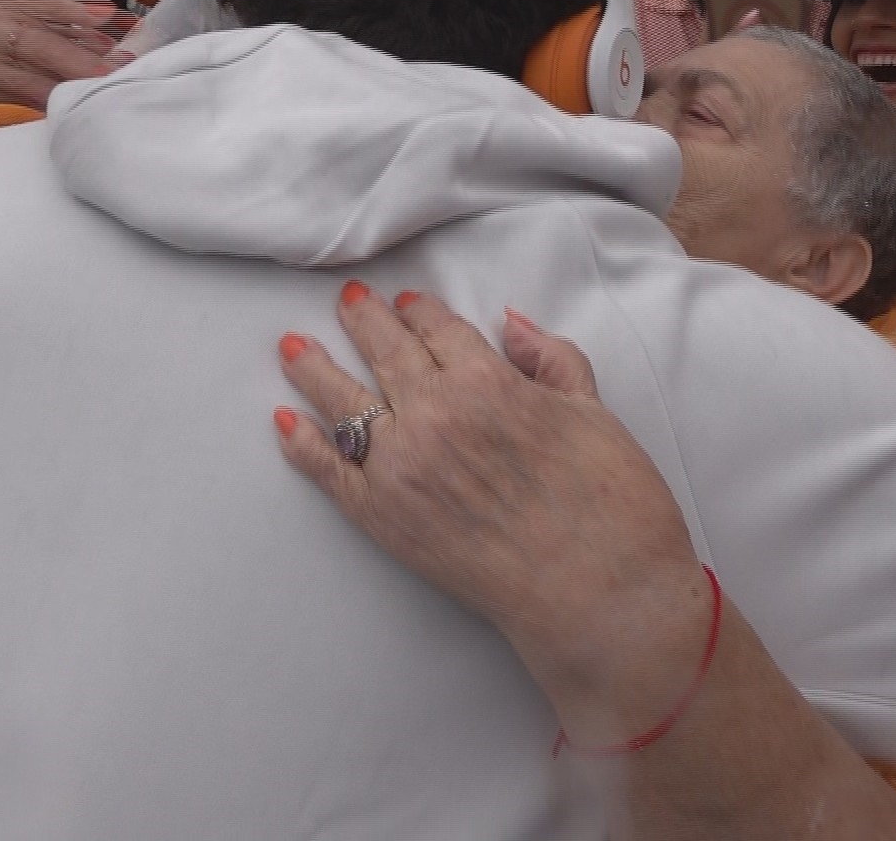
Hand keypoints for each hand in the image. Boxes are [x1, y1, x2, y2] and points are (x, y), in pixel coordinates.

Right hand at [0, 0, 127, 122]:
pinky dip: (41, 102)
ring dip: (63, 82)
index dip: (76, 11)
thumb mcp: (21, 39)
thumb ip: (60, 35)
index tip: (108, 17)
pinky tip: (62, 107)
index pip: (42, 5)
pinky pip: (13, 96)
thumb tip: (109, 46)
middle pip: (34, 39)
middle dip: (75, 57)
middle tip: (107, 72)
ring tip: (92, 91)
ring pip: (25, 72)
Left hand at [274, 288, 708, 694]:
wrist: (597, 593)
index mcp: (488, 380)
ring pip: (342, 401)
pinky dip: (301, 442)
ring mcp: (400, 465)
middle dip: (364, 320)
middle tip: (347, 302)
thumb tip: (512, 324)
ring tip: (291, 348)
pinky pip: (327, 469)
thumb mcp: (595, 412)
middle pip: (385, 351)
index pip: (439, 329)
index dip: (421, 311)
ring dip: (314, 368)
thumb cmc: (610, 505)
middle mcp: (434, 414)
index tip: (409, 303)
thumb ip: (551, 360)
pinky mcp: (381, 517)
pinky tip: (285, 421)